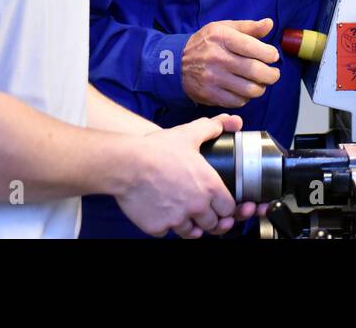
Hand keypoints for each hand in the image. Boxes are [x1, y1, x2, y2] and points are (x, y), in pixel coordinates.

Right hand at [116, 113, 246, 237]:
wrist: (126, 164)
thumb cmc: (157, 150)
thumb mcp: (189, 134)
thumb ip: (212, 128)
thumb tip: (229, 122)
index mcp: (210, 187)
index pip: (229, 209)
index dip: (227, 208)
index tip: (221, 205)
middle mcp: (196, 207)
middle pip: (214, 225)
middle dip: (210, 219)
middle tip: (203, 212)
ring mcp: (176, 219)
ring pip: (191, 232)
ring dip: (190, 225)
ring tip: (184, 214)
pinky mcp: (157, 227)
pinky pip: (166, 232)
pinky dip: (165, 225)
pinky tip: (162, 212)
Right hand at [182, 19, 280, 107]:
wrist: (175, 63)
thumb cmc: (205, 43)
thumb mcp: (223, 28)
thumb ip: (248, 27)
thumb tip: (269, 24)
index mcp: (222, 38)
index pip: (254, 47)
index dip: (270, 54)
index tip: (273, 56)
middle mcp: (218, 58)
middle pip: (256, 71)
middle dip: (272, 74)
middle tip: (273, 74)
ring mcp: (213, 78)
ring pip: (250, 89)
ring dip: (261, 88)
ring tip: (260, 82)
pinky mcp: (210, 94)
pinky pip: (238, 101)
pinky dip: (246, 97)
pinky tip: (245, 90)